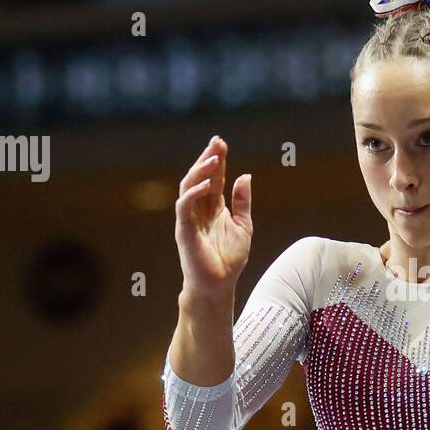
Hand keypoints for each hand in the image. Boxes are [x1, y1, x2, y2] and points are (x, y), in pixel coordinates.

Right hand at [175, 136, 252, 300]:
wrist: (219, 286)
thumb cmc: (229, 260)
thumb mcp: (244, 227)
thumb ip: (242, 202)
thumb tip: (245, 175)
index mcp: (213, 208)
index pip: (214, 178)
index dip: (218, 160)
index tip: (222, 143)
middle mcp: (199, 210)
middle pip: (200, 177)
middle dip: (207, 158)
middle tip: (217, 142)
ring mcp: (189, 219)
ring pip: (189, 187)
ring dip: (200, 171)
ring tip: (214, 159)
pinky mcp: (184, 231)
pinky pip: (184, 207)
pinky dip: (194, 193)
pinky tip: (208, 183)